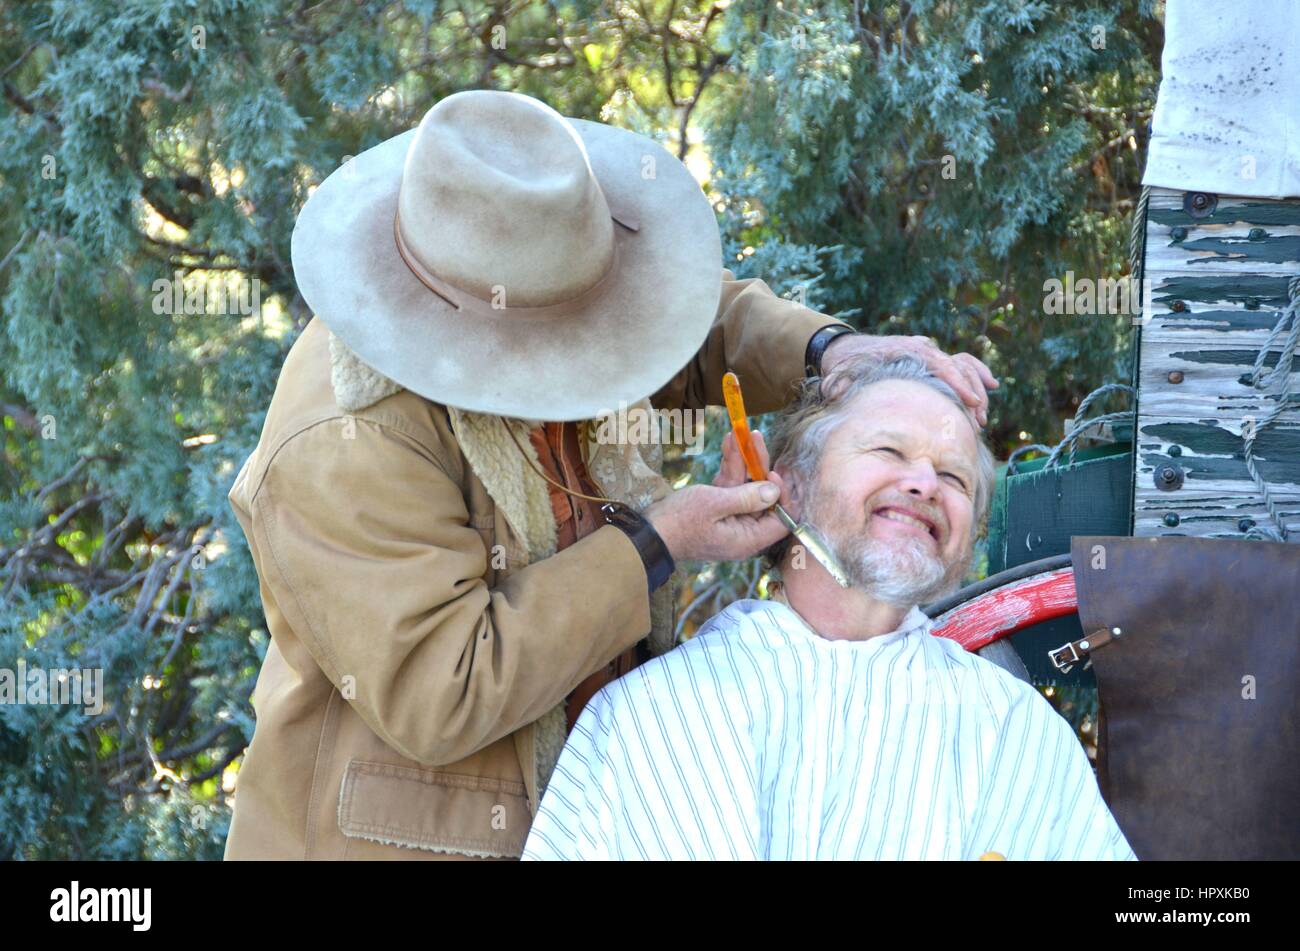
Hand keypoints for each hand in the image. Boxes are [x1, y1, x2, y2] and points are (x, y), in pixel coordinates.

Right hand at [644, 431, 792, 561]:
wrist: (649, 532)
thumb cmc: (680, 522)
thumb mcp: (715, 505)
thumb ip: (748, 497)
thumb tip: (775, 490)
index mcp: (748, 538)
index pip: (782, 519)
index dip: (783, 495)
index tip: (773, 473)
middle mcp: (743, 530)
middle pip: (763, 496)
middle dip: (759, 465)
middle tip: (756, 437)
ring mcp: (730, 518)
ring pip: (745, 486)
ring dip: (742, 460)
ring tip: (739, 432)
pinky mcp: (717, 508)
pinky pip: (729, 486)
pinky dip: (729, 466)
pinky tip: (729, 443)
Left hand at [821, 333, 998, 426]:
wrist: (845, 349)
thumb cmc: (845, 365)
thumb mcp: (839, 375)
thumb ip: (839, 385)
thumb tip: (836, 393)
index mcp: (904, 349)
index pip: (938, 363)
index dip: (956, 382)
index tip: (970, 401)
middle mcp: (921, 347)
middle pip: (956, 366)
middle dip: (970, 392)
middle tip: (979, 419)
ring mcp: (927, 351)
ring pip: (961, 365)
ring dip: (975, 388)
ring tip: (982, 416)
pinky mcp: (929, 358)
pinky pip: (959, 363)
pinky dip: (975, 373)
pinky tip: (992, 386)